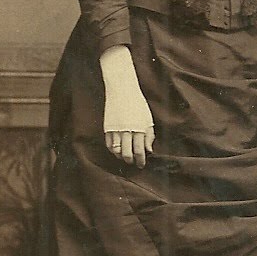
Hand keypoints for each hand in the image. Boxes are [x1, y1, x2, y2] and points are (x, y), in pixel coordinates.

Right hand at [100, 46, 154, 168]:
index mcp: (139, 128)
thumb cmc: (137, 104)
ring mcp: (115, 129)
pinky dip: (112, 150)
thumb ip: (149, 135)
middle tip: (133, 163)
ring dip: (121, 157)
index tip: (141, 165)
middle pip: (127, 153)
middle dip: (130, 161)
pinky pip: (108, 144)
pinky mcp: (107, 127)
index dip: (141, 160)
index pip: (140, 150)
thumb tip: (149, 150)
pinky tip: (117, 151)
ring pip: (116, 150)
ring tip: (125, 158)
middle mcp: (127, 130)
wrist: (122, 90)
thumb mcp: (148, 118)